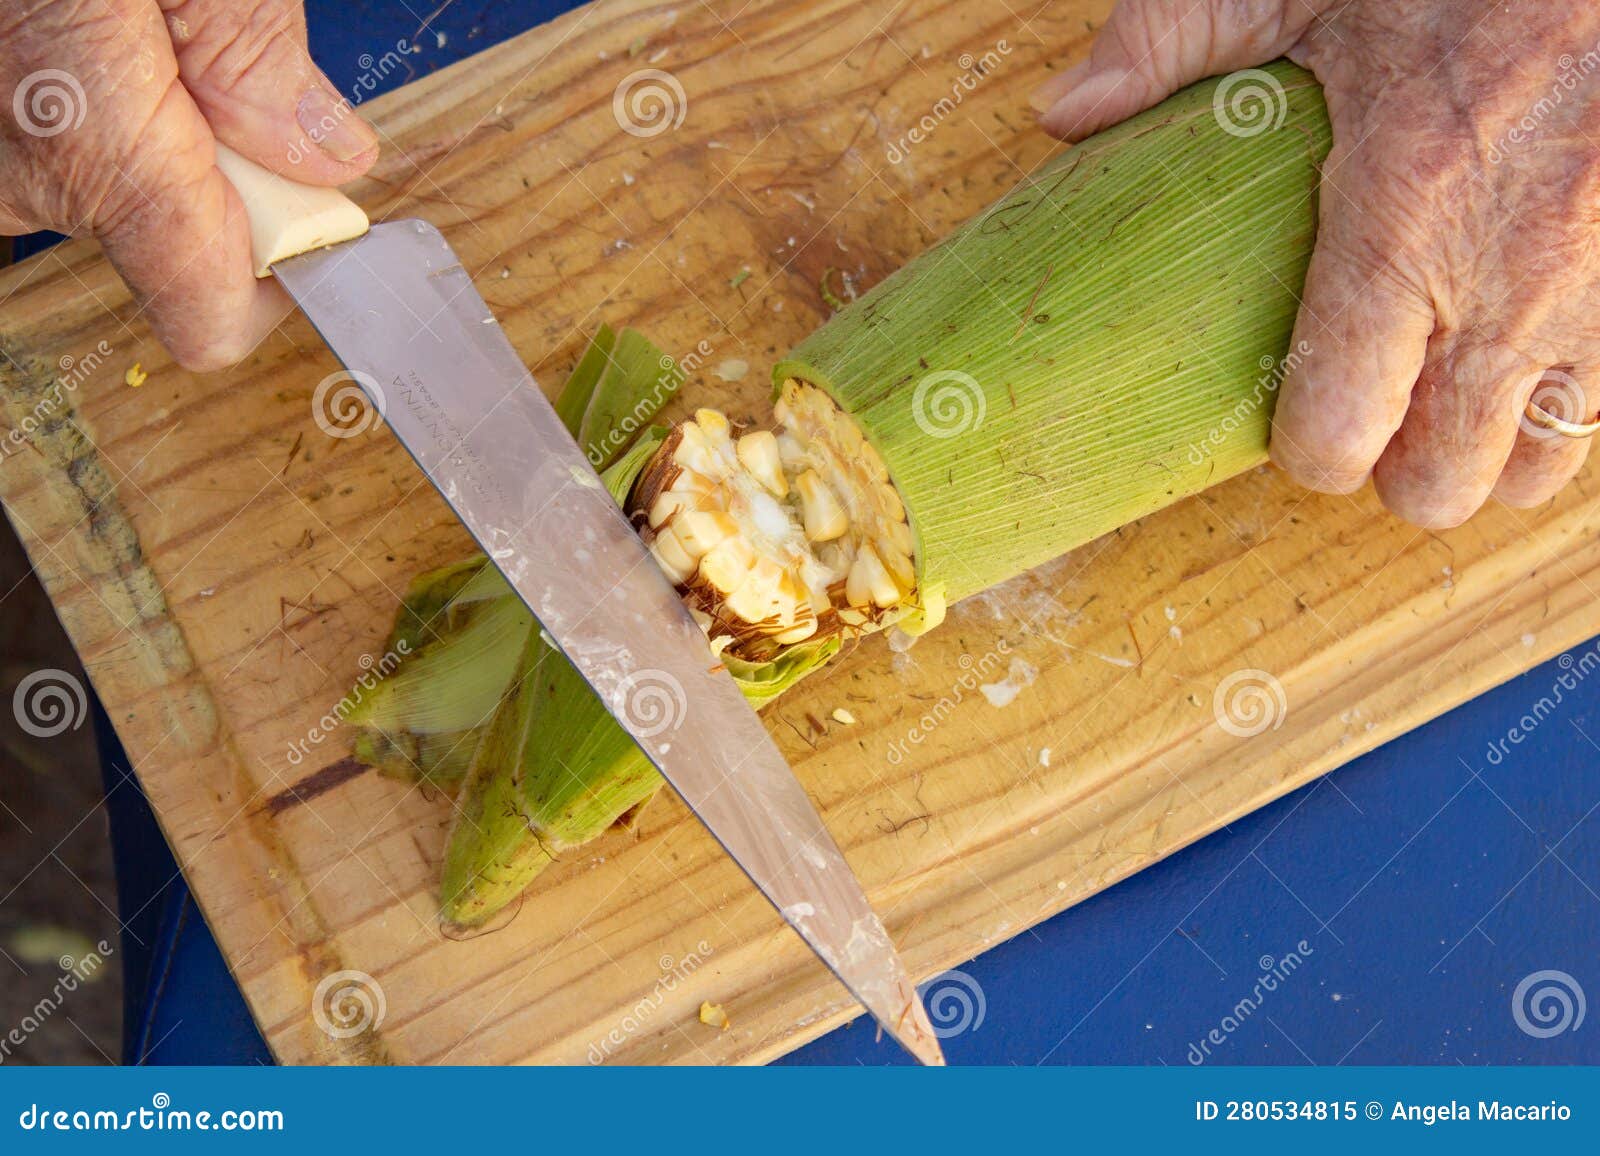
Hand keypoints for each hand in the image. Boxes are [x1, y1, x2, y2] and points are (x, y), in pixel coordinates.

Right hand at [0, 0, 378, 370]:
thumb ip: (253, 46)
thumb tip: (329, 158)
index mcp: (94, 147)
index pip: (210, 317)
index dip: (281, 276)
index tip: (320, 212)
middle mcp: (18, 173)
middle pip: (168, 237)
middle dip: (223, 166)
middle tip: (211, 42)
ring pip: (108, 179)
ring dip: (156, 118)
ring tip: (142, 14)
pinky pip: (48, 138)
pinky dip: (91, 92)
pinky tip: (87, 20)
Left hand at [1032, 1, 1599, 527]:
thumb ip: (1175, 39)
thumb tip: (1066, 115)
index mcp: (1402, 208)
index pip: (1339, 428)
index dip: (1307, 450)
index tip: (1295, 423)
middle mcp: (1511, 270)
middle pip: (1440, 481)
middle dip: (1394, 469)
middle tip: (1372, 413)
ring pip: (1539, 462)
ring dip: (1488, 444)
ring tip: (1451, 388)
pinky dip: (1570, 395)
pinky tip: (1530, 343)